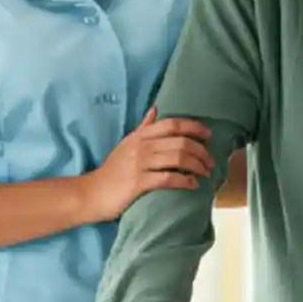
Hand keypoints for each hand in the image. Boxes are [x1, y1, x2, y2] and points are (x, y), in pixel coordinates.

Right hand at [85, 108, 213, 219]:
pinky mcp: (139, 183)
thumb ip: (144, 127)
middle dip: (201, 150)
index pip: (172, 124)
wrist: (92, 193)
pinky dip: (185, 181)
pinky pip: (168, 178)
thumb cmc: (113, 170)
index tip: (208, 135)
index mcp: (140, 136)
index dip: (194, 127)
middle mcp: (141, 146)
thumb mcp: (127, 143)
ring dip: (197, 165)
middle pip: (180, 141)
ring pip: (178, 158)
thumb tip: (156, 108)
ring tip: (205, 172)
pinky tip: (193, 184)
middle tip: (210, 161)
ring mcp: (140, 164)